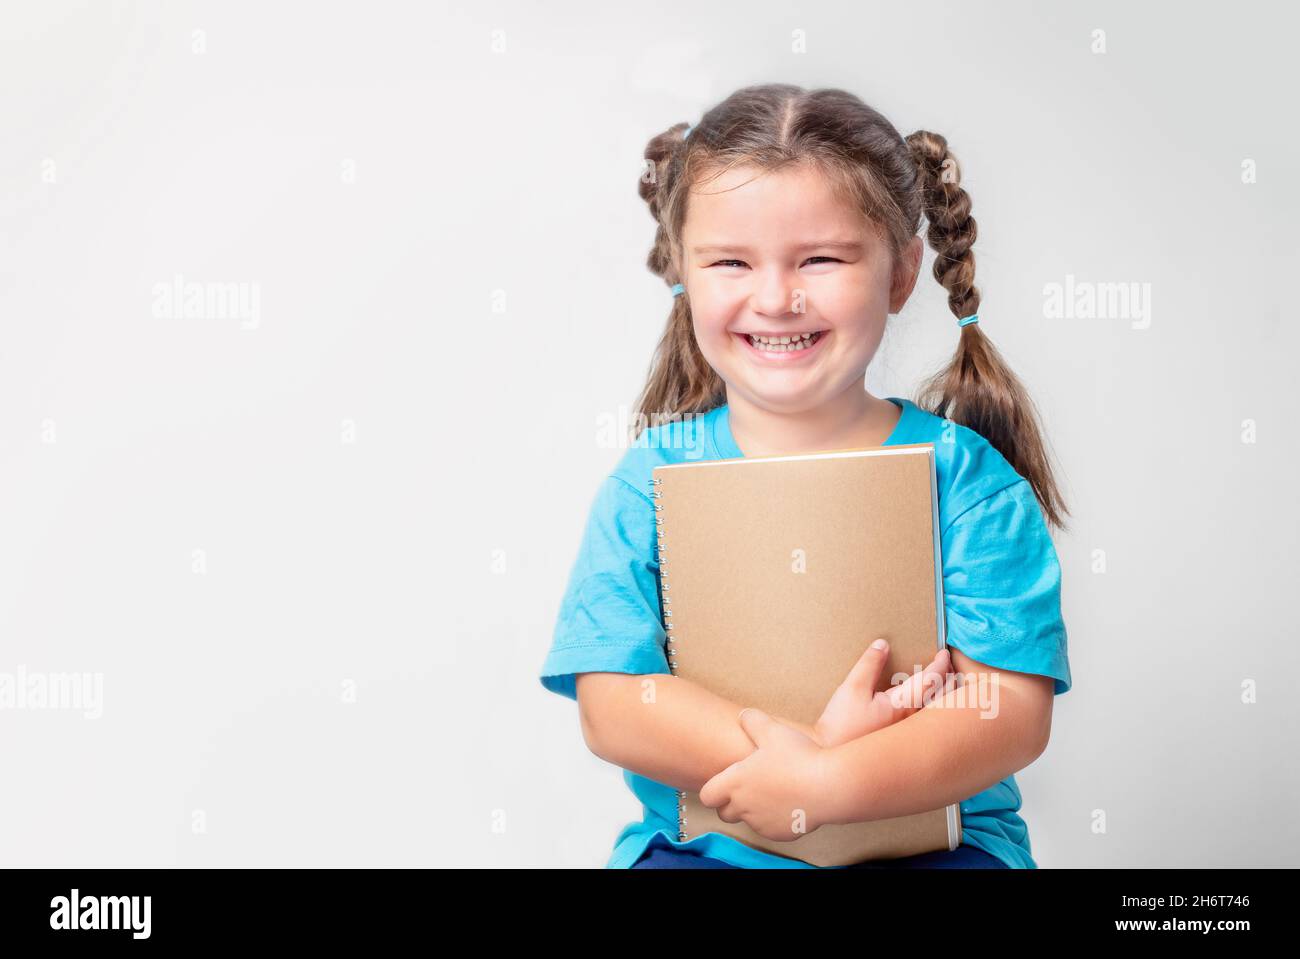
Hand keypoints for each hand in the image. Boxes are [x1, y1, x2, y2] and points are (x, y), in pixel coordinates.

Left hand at [699, 707, 835, 841]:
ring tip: (774, 791)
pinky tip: (789, 802)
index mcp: (735, 783)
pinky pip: (771, 828)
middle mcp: (743, 807)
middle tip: (749, 786)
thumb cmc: (797, 756)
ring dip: (754, 811)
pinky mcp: (781, 834)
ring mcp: (762, 823)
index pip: (707, 796)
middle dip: (731, 803)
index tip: (725, 781)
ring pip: (749, 821)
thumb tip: (743, 716)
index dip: (713, 789)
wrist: (828, 786)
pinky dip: (775, 819)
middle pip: (725, 813)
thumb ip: (752, 721)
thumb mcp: (772, 730)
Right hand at [812, 640, 955, 747]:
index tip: (944, 654)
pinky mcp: (903, 744)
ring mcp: (909, 735)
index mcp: (903, 705)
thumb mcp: (852, 688)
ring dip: (944, 696)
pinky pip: (926, 724)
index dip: (940, 665)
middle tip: (951, 669)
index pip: (931, 680)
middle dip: (950, 681)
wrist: (836, 763)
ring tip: (945, 686)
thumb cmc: (842, 726)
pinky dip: (933, 710)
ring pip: (936, 713)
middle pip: (942, 699)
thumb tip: (882, 644)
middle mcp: (912, 721)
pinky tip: (927, 709)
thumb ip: (869, 664)